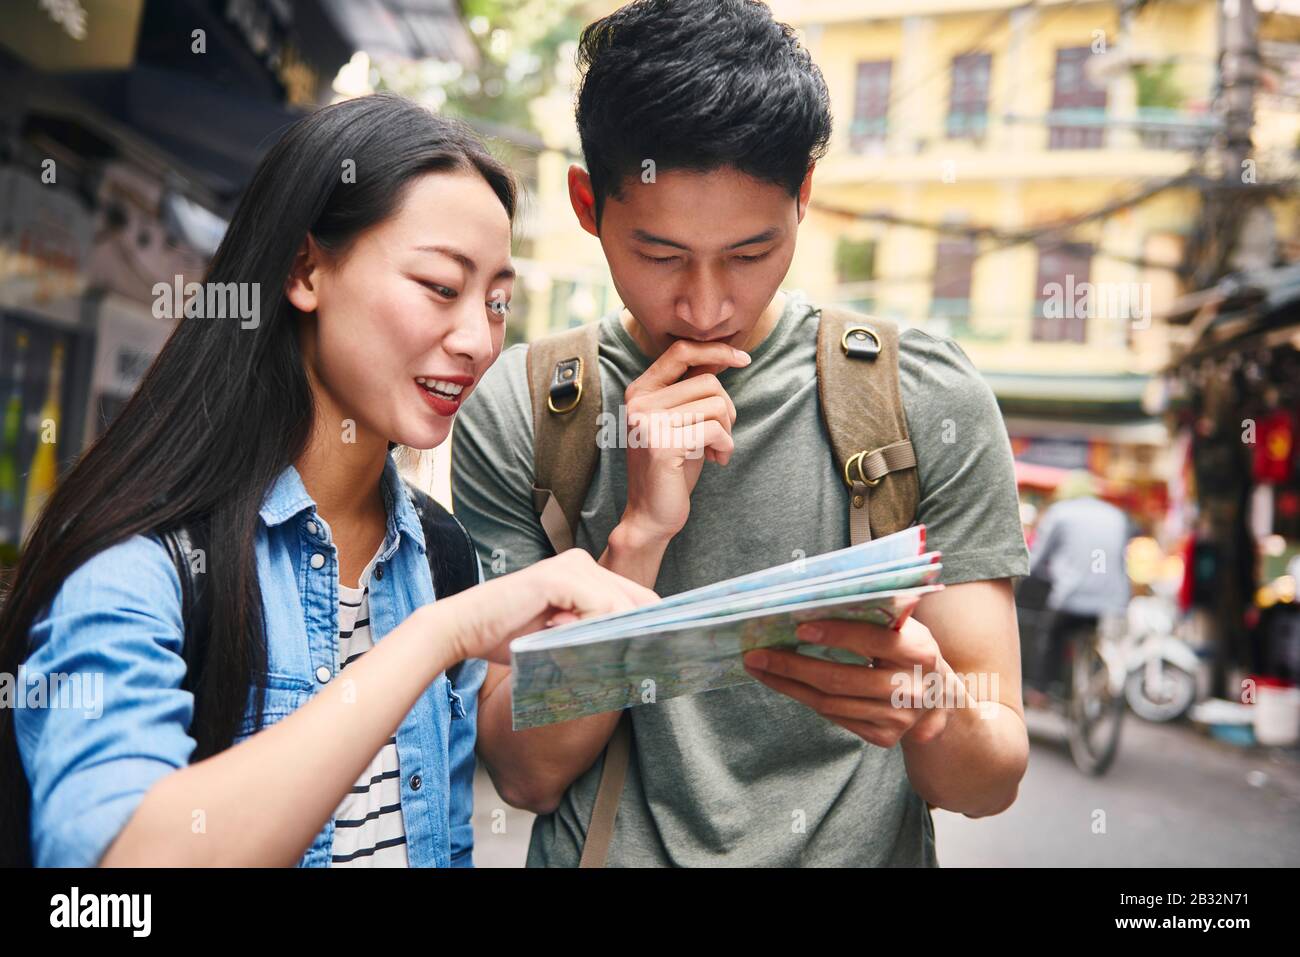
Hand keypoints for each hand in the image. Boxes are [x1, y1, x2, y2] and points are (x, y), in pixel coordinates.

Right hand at [445, 549, 658, 664]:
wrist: (461, 630)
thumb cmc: (506, 637)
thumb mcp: (562, 638)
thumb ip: (594, 638)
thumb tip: (637, 657)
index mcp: (586, 574)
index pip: (638, 599)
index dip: (648, 628)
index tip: (652, 658)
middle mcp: (583, 563)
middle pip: (638, 602)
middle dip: (637, 635)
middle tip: (631, 667)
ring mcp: (572, 567)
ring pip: (621, 608)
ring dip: (609, 639)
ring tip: (582, 654)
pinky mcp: (559, 578)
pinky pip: (600, 608)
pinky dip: (591, 633)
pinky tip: (564, 641)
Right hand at [620, 339, 749, 540]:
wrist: (651, 514)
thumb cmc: (672, 467)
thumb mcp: (682, 421)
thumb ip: (693, 390)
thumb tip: (723, 356)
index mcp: (640, 391)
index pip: (681, 351)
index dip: (716, 350)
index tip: (744, 359)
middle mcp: (639, 402)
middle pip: (708, 382)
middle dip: (726, 409)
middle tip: (721, 436)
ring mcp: (647, 422)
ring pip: (715, 405)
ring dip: (727, 430)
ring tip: (716, 450)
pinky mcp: (662, 444)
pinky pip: (715, 429)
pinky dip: (725, 445)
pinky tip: (717, 460)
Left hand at [742, 615, 955, 748]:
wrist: (936, 697)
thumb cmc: (906, 648)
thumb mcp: (903, 626)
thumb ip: (874, 612)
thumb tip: (818, 596)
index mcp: (918, 651)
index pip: (872, 641)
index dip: (836, 634)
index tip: (799, 629)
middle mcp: (910, 688)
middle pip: (840, 679)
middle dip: (792, 666)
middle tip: (757, 654)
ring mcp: (897, 718)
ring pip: (830, 702)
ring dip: (788, 685)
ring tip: (759, 668)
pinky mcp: (884, 737)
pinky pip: (834, 717)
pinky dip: (805, 699)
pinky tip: (784, 684)